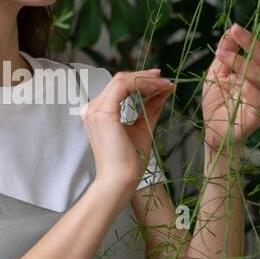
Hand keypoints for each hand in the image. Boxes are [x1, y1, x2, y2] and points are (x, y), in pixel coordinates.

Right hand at [80, 69, 173, 189]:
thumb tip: (163, 91)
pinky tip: (156, 89)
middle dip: (145, 77)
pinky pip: (122, 87)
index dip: (141, 81)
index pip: (119, 87)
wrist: (120, 181)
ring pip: (121, 80)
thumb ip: (150, 108)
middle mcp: (93, 109)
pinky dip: (141, 85)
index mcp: (99, 113)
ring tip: (164, 85)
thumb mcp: (143, 127)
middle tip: (166, 81)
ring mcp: (95, 110)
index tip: (161, 82)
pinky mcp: (103, 113)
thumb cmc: (129, 162)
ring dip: (145, 80)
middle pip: (119, 80)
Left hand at [202, 22, 259, 151]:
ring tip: (221, 53)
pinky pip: (258, 99)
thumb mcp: (217, 73)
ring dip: (239, 61)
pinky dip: (249, 88)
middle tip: (234, 29)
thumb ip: (225, 52)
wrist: (213, 132)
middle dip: (250, 41)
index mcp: (258, 73)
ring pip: (259, 75)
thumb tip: (229, 32)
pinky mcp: (258, 115)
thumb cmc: (217, 102)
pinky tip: (238, 82)